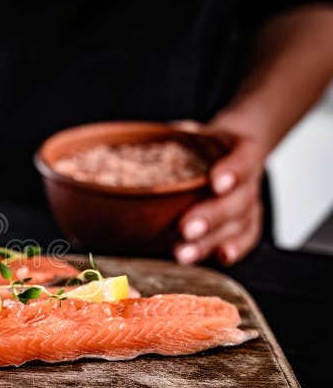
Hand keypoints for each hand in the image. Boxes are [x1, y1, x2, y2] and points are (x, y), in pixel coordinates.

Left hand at [172, 117, 270, 265]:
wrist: (234, 147)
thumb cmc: (207, 140)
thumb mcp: (193, 128)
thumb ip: (173, 134)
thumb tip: (137, 137)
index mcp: (241, 150)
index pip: (242, 160)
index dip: (232, 171)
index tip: (216, 182)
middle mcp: (249, 180)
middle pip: (236, 201)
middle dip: (210, 217)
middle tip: (186, 228)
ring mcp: (249, 203)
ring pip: (237, 226)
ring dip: (210, 241)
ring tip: (184, 253)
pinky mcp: (246, 221)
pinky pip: (245, 238)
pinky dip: (232, 249)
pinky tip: (219, 259)